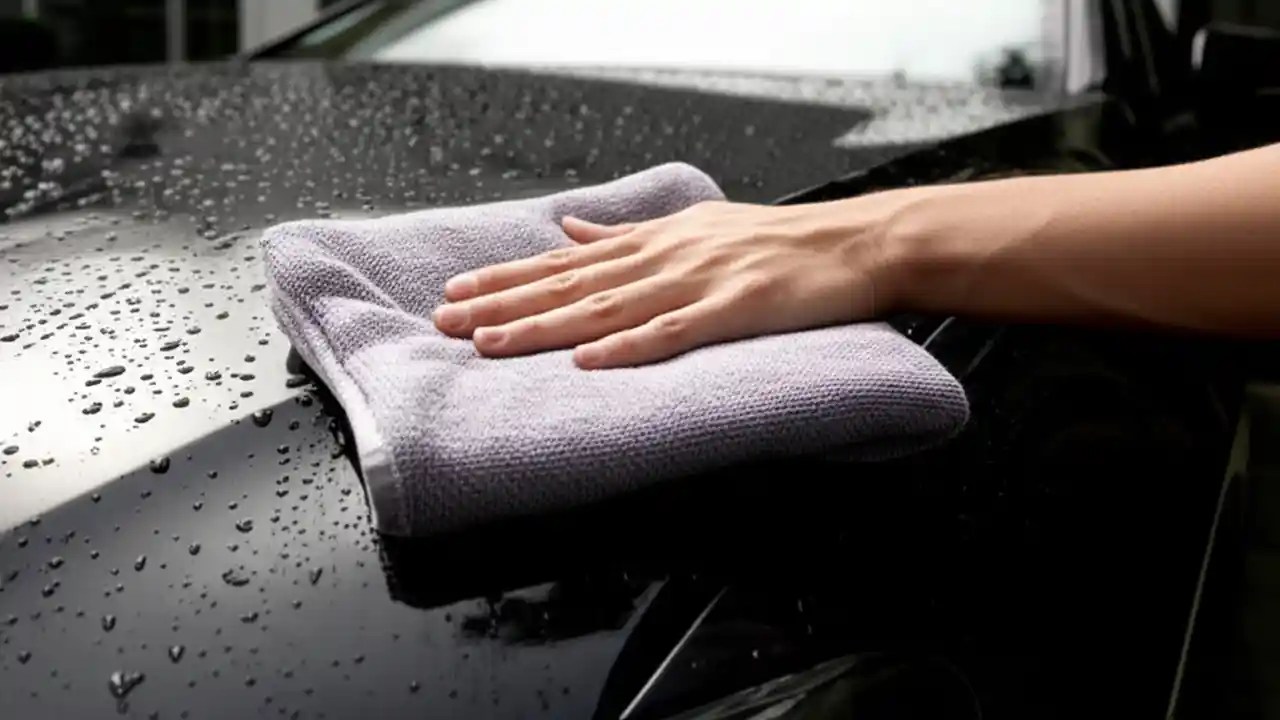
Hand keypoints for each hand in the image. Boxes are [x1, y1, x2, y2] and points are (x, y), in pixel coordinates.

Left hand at [431, 199, 897, 368]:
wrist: (854, 243)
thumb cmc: (776, 240)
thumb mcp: (693, 223)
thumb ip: (628, 233)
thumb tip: (570, 231)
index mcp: (654, 241)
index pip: (565, 262)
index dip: (508, 277)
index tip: (458, 290)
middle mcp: (664, 257)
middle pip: (570, 285)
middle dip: (504, 304)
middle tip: (447, 321)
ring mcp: (697, 282)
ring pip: (606, 308)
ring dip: (545, 326)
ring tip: (492, 342)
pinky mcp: (734, 309)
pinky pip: (674, 332)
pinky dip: (629, 346)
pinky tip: (589, 361)